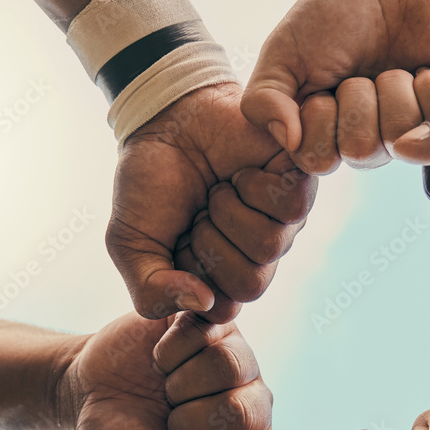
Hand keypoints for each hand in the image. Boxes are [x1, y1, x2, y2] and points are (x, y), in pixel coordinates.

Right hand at [61, 310, 272, 429]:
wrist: (89, 393)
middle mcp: (255, 407)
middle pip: (241, 409)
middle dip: (186, 417)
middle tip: (168, 416)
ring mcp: (241, 362)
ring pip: (231, 364)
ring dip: (181, 379)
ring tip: (168, 386)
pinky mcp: (218, 324)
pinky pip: (208, 327)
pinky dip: (171, 345)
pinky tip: (163, 357)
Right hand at [107, 82, 316, 321]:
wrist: (164, 119)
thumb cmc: (150, 181)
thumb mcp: (131, 246)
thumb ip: (150, 290)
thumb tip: (201, 302)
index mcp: (221, 274)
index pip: (223, 310)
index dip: (194, 279)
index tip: (177, 244)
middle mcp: (257, 254)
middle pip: (251, 285)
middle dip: (212, 247)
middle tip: (198, 214)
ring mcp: (281, 222)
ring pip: (271, 247)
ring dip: (230, 214)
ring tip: (218, 191)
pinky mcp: (298, 184)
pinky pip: (292, 207)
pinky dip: (255, 187)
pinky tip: (241, 174)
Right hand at [242, 0, 429, 173]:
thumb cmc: (334, 12)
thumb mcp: (283, 51)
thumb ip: (263, 100)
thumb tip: (288, 140)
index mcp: (328, 135)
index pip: (317, 158)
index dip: (316, 119)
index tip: (321, 84)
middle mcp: (371, 141)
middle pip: (360, 149)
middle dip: (356, 98)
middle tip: (359, 69)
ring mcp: (414, 132)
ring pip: (400, 137)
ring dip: (392, 90)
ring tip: (394, 66)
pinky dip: (429, 88)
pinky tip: (424, 68)